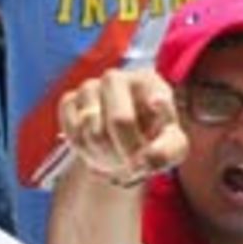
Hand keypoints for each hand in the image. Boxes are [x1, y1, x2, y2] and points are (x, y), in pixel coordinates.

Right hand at [60, 69, 187, 185]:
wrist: (121, 142)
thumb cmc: (153, 139)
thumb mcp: (172, 147)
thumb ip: (167, 152)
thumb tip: (148, 157)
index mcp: (148, 80)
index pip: (153, 104)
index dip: (148, 133)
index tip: (149, 150)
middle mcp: (117, 78)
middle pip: (120, 121)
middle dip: (127, 152)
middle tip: (133, 165)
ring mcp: (90, 87)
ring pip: (92, 131)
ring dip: (104, 155)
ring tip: (116, 155)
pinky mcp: (70, 100)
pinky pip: (72, 132)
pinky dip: (83, 150)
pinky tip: (96, 149)